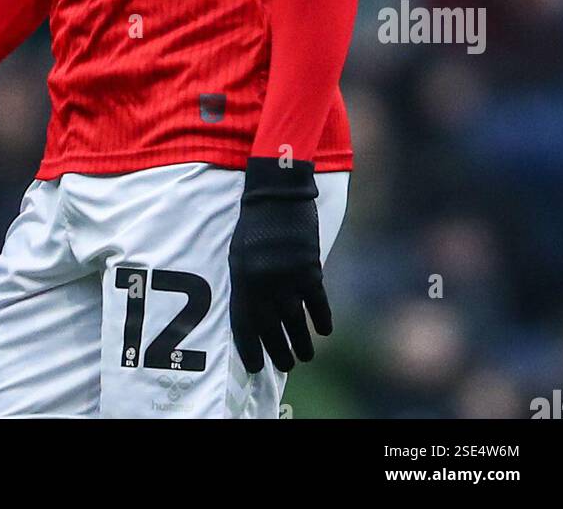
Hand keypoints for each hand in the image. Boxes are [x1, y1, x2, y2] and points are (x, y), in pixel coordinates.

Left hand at [228, 158, 330, 373]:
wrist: (277, 196)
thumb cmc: (253, 225)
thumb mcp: (239, 255)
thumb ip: (246, 285)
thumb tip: (256, 317)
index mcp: (242, 279)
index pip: (245, 324)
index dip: (251, 348)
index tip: (256, 366)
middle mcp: (264, 283)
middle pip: (272, 327)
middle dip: (278, 350)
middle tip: (285, 365)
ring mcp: (288, 277)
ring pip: (295, 321)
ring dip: (301, 342)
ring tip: (303, 356)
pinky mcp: (310, 268)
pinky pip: (318, 303)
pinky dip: (322, 319)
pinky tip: (324, 331)